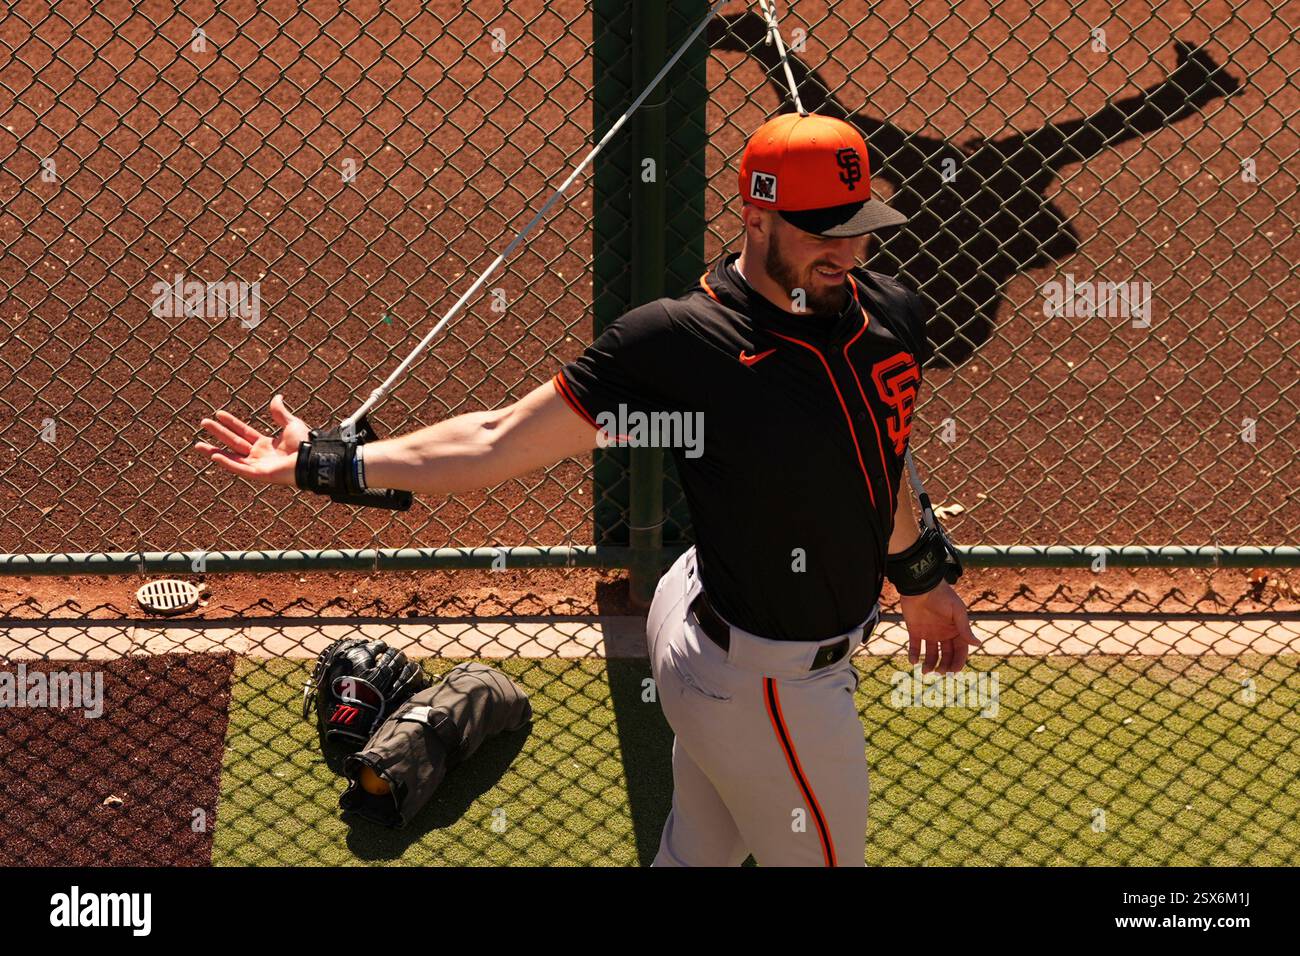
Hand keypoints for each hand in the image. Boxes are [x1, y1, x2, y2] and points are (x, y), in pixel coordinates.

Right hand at [194, 393, 309, 486]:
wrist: (312, 457)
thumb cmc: (305, 444)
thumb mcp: (291, 424)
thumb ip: (280, 413)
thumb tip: (277, 397)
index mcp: (266, 444)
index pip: (243, 432)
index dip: (231, 423)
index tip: (219, 414)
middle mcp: (259, 455)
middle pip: (233, 442)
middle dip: (218, 432)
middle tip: (203, 422)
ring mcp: (257, 465)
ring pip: (231, 457)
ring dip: (213, 450)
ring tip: (196, 445)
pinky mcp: (258, 474)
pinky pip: (239, 468)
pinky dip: (226, 463)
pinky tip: (213, 456)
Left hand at [899, 579, 981, 673]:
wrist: (921, 586)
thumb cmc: (942, 596)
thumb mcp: (957, 611)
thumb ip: (964, 628)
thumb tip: (978, 644)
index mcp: (956, 630)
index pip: (960, 651)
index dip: (958, 662)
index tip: (954, 671)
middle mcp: (943, 634)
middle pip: (946, 655)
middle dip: (944, 666)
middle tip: (939, 672)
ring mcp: (929, 633)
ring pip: (931, 654)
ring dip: (929, 664)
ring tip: (925, 671)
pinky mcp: (915, 630)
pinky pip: (915, 646)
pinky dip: (913, 655)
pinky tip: (913, 661)